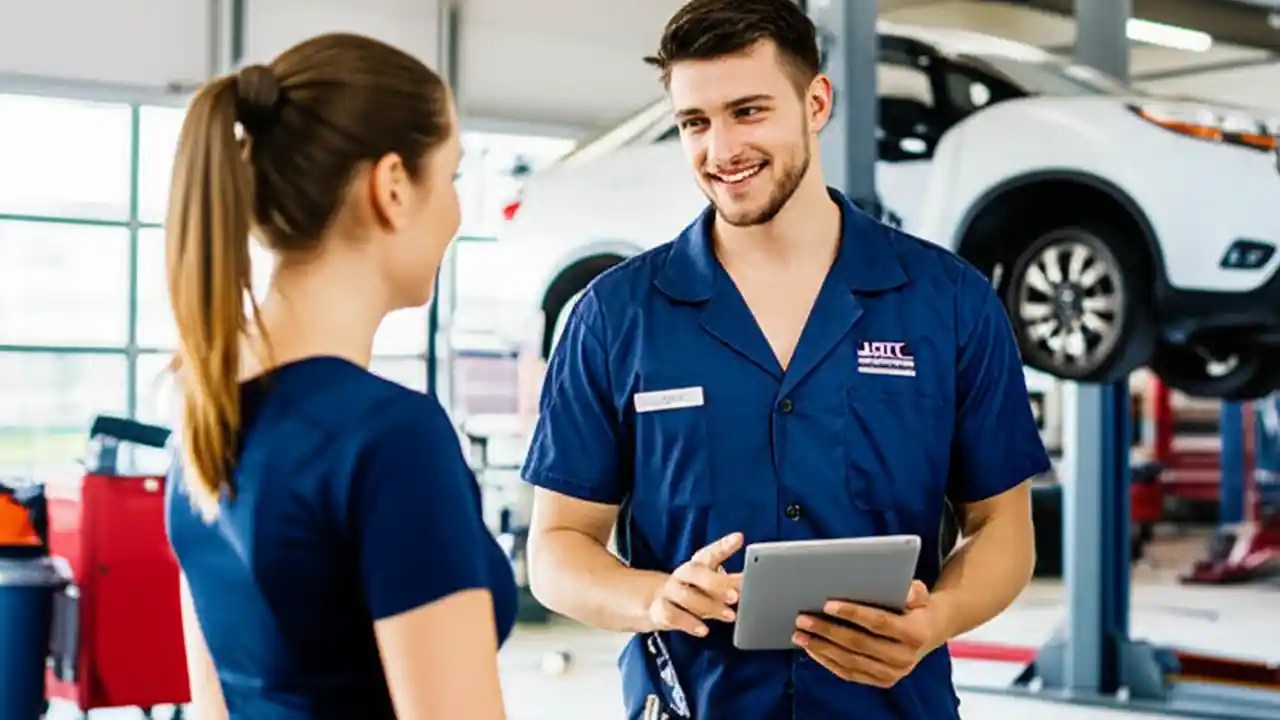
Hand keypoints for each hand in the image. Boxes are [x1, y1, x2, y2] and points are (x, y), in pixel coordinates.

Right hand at [646, 532, 744, 637]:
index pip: (709, 553)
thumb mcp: (713, 586)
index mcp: (697, 565)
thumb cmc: (694, 592)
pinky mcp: (660, 610)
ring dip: (709, 606)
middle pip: (695, 572)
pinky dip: (689, 623)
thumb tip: (758, 580)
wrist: (658, 603)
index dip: (724, 546)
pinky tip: (703, 630)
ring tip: (730, 616)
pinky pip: (673, 615)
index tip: (739, 538)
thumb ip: (733, 583)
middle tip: (735, 595)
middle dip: (716, 583)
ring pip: (686, 596)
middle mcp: (682, 575)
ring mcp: (670, 592)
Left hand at [792, 581, 943, 687]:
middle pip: (859, 643)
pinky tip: (811, 649)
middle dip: (828, 630)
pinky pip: (849, 673)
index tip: (827, 604)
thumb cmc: (915, 607)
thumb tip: (904, 590)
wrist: (927, 632)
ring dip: (821, 647)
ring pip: (850, 661)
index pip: (879, 622)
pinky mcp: (880, 681)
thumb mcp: (919, 593)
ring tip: (800, 634)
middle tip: (803, 618)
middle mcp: (905, 658)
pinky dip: (827, 661)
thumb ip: (913, 590)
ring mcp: (892, 673)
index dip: (853, 613)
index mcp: (915, 633)